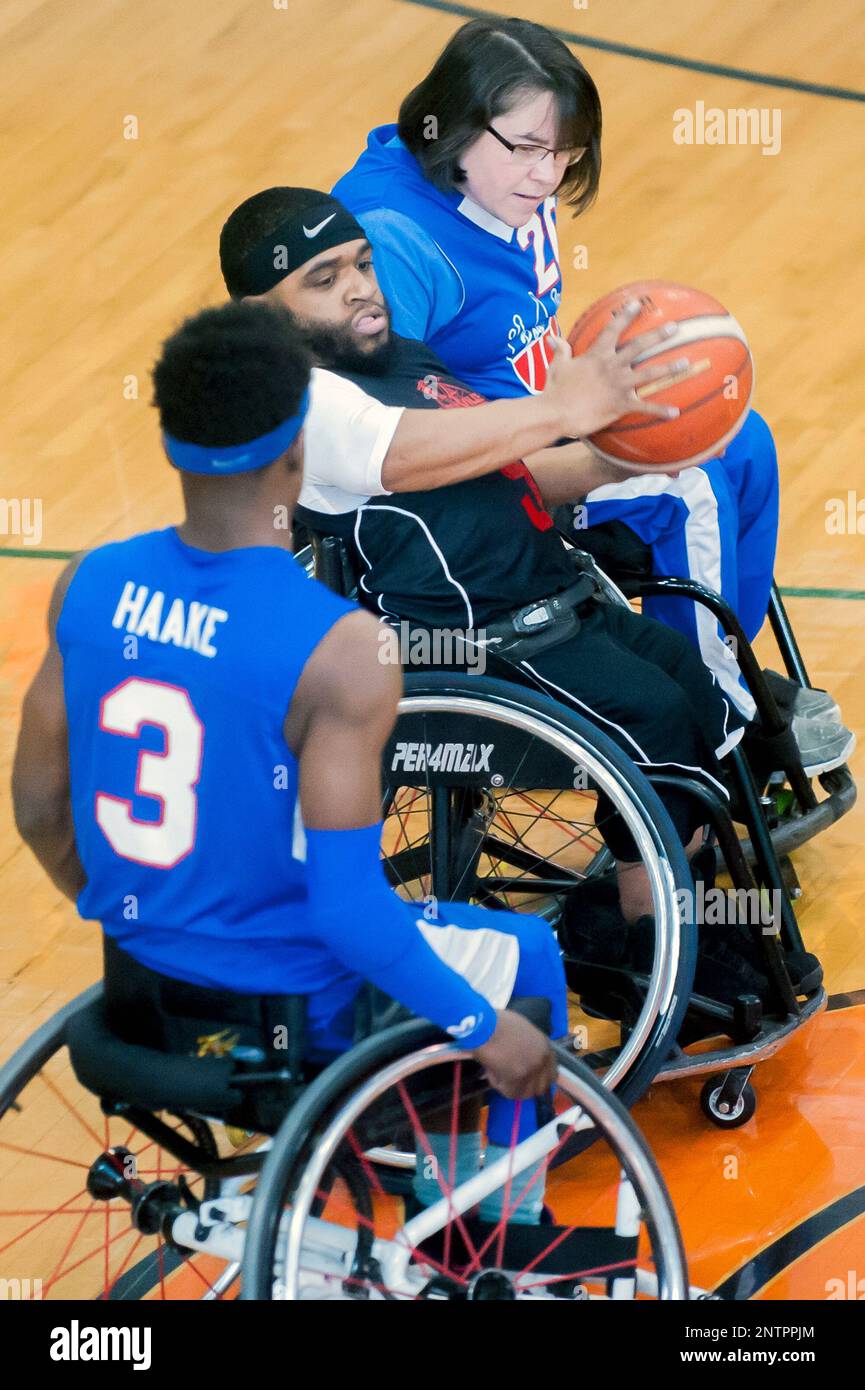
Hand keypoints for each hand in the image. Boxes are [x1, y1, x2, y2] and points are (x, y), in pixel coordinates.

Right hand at [472, 1010, 556, 1099]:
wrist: (482, 1025)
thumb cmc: (495, 1023)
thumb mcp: (519, 1031)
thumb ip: (528, 1047)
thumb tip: (522, 1058)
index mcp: (545, 1046)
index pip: (552, 1073)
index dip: (538, 1079)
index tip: (527, 1079)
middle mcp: (543, 1059)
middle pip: (542, 1087)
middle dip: (526, 1086)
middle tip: (511, 1080)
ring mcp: (532, 1070)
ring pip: (525, 1093)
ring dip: (511, 1087)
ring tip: (497, 1072)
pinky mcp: (519, 1078)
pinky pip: (510, 1092)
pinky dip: (499, 1085)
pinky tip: (490, 1071)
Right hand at [545, 301, 687, 438]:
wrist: (555, 413)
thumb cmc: (554, 390)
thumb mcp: (557, 366)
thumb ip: (560, 350)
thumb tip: (552, 338)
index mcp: (597, 355)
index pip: (613, 329)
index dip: (626, 315)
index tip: (637, 303)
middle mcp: (612, 366)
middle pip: (640, 346)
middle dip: (659, 335)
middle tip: (675, 327)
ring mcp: (618, 385)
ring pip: (649, 374)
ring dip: (669, 368)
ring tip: (685, 363)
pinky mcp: (620, 404)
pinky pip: (645, 407)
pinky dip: (660, 410)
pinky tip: (676, 412)